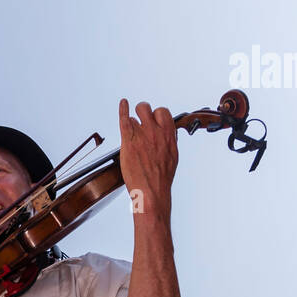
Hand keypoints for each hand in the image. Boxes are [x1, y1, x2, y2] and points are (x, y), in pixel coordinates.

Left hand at [118, 99, 177, 222]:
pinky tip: (123, 103)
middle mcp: (156, 132)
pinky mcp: (129, 141)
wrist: (151, 192)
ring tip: (132, 130)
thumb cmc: (160, 179)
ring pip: (136, 115)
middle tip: (140, 118)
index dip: (156, 116)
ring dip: (134, 121)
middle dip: (144, 112)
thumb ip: (169, 142)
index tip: (153, 120)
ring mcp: (142, 135)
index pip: (163, 113)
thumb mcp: (173, 157)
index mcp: (168, 135)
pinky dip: (123, 109)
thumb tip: (169, 134)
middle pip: (149, 109)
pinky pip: (125, 119)